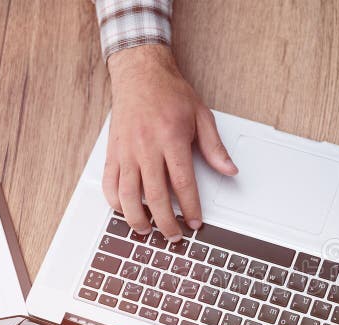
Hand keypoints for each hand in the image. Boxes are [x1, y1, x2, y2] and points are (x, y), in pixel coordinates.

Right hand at [103, 45, 237, 240]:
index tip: (196, 223)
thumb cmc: (170, 93)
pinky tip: (125, 211)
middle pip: (155, 196)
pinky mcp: (112, 152)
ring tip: (148, 231)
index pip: (182, 183)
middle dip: (166, 222)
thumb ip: (214, 147)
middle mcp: (146, 147)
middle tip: (175, 236)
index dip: (190, 208)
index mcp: (171, 139)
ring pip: (128, 195)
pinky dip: (115, 202)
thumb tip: (229, 170)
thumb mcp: (201, 116)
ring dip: (137, 219)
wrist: (140, 73)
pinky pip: (109, 183)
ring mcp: (126, 151)